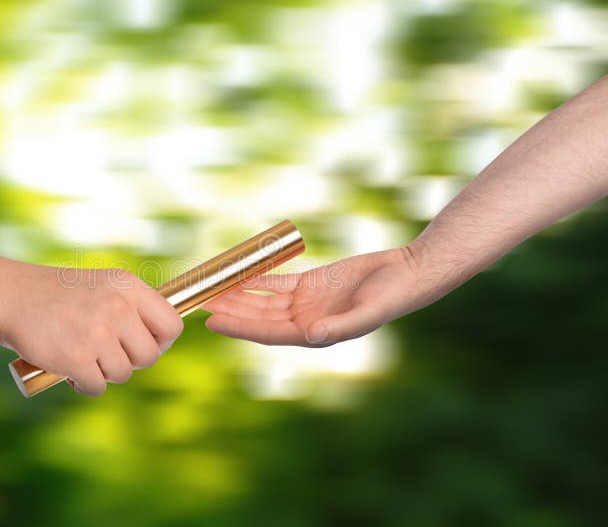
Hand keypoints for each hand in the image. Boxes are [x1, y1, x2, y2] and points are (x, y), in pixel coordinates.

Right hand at [0, 263, 182, 395]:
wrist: (9, 295)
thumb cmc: (56, 294)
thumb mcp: (102, 285)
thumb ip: (131, 307)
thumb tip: (159, 341)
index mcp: (129, 286)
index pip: (172, 324)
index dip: (162, 342)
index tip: (143, 345)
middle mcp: (119, 308)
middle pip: (149, 356)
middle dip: (131, 362)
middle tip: (107, 355)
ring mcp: (98, 333)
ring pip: (123, 374)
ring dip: (104, 373)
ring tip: (83, 356)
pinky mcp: (77, 359)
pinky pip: (97, 387)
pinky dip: (84, 385)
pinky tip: (70, 371)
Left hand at [204, 247, 440, 346]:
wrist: (405, 273)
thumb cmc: (390, 297)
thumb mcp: (366, 312)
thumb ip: (339, 327)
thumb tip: (311, 336)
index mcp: (314, 334)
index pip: (266, 333)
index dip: (238, 328)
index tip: (212, 323)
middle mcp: (305, 320)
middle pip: (258, 316)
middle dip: (231, 310)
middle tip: (202, 302)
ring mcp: (306, 302)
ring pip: (264, 299)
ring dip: (240, 294)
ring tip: (213, 288)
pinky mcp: (311, 283)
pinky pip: (277, 281)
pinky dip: (258, 278)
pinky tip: (239, 274)